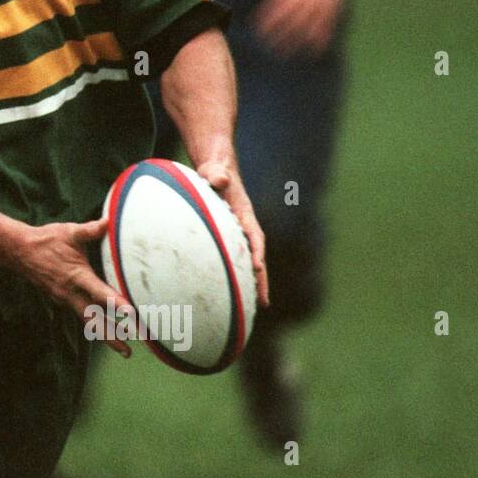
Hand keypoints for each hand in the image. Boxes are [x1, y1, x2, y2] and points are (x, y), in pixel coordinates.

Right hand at [12, 218, 136, 357]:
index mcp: (76, 276)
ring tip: (123, 349)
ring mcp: (64, 299)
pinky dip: (93, 325)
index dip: (115, 303)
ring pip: (87, 321)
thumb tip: (109, 222)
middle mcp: (70, 293)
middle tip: (128, 352)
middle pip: (94, 320)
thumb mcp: (69, 232)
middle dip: (111, 336)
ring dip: (105, 335)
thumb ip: (91, 230)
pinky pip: (80, 315)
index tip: (130, 314)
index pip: (99, 292)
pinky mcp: (61, 300)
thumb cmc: (46, 240)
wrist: (19, 251)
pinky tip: (104, 331)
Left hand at [195, 158, 268, 307]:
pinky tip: (230, 291)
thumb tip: (220, 180)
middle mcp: (245, 226)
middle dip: (260, 279)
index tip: (257, 268)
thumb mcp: (215, 171)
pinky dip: (236, 274)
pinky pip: (234, 258)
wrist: (217, 170)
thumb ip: (216, 175)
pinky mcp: (229, 237)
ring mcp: (238, 233)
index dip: (256, 251)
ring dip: (251, 282)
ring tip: (253, 307)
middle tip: (263, 303)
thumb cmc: (215, 171)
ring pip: (246, 260)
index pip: (254, 236)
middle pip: (256, 256)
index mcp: (244, 213)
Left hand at [254, 0, 350, 56]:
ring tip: (286, 54)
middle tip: (269, 48)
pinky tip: (313, 53)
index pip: (277, 8)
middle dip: (279, 36)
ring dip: (297, 43)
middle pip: (291, 21)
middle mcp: (306, 0)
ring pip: (307, 28)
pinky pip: (325, 29)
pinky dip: (319, 42)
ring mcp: (320, 7)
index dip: (267, 21)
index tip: (258, 32)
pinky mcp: (331, 12)